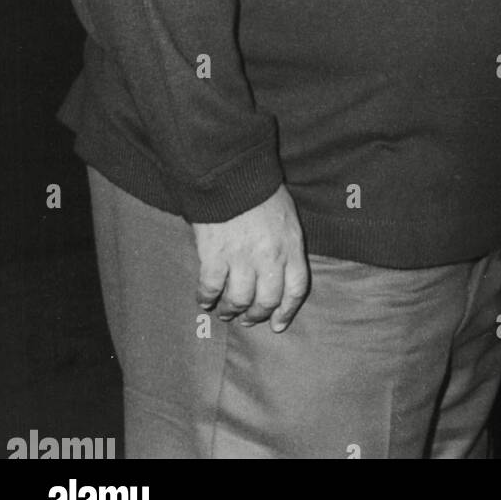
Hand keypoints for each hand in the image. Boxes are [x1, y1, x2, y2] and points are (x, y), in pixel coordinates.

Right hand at [192, 184, 309, 332]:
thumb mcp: (287, 218)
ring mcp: (241, 258)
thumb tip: (278, 273)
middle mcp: (269, 257)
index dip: (287, 310)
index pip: (296, 289)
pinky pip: (211, 288)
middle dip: (256, 315)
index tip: (278, 324)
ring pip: (239, 300)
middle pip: (266, 300)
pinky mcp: (215, 255)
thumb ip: (286, 246)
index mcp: (290, 246)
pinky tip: (205, 300)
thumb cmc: (262, 194)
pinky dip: (206, 298)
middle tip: (248, 319)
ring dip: (231, 310)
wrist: (233, 175)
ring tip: (226, 312)